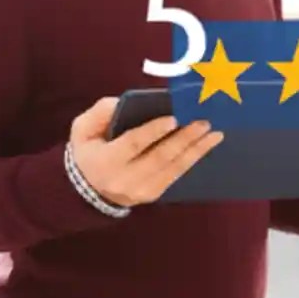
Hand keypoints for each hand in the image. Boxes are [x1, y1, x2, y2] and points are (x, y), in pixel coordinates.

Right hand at [68, 97, 222, 207]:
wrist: (87, 189)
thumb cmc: (89, 151)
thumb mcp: (83, 129)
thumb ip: (101, 113)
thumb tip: (123, 102)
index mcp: (105, 162)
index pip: (133, 144)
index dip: (153, 131)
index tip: (174, 118)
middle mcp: (125, 180)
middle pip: (159, 157)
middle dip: (184, 138)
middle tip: (204, 122)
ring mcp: (141, 191)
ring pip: (173, 168)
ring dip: (197, 149)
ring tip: (215, 133)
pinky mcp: (154, 195)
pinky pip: (176, 175)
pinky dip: (193, 158)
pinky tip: (207, 144)